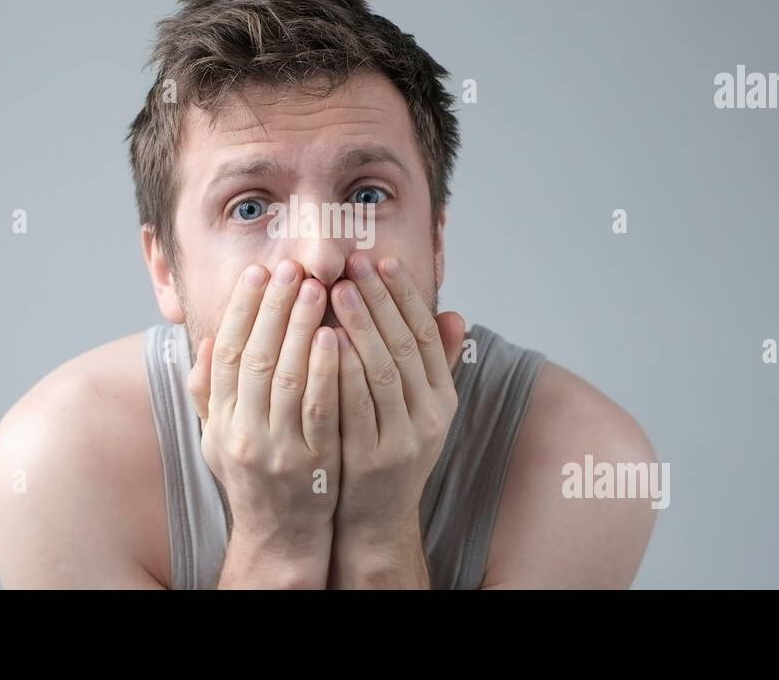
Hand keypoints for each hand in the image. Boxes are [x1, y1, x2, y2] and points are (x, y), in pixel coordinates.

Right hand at [187, 260, 340, 587]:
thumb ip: (210, 391)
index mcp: (220, 419)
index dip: (240, 309)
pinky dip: (324, 371)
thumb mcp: (218, 436)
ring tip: (317, 287)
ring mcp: (276, 449)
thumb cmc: (253, 477)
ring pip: (284, 377)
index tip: (257, 272)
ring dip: (300, 327)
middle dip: (272, 307)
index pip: (225, 352)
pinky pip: (318, 409)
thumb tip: (206, 341)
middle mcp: (241, 432)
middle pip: (253, 357)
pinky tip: (335, 336)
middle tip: (290, 267)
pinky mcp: (311, 463)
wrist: (281, 537)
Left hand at [329, 252, 464, 585]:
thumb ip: (434, 362)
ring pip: (382, 372)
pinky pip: (355, 407)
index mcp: (442, 398)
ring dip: (360, 327)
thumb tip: (455, 312)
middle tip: (354, 264)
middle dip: (379, 300)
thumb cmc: (389, 451)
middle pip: (404, 347)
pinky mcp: (372, 460)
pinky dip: (341, 372)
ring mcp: (402, 440)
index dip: (406, 294)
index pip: (425, 334)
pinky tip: (323, 341)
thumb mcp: (420, 407)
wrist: (375, 520)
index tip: (382, 259)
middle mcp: (429, 417)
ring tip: (337, 290)